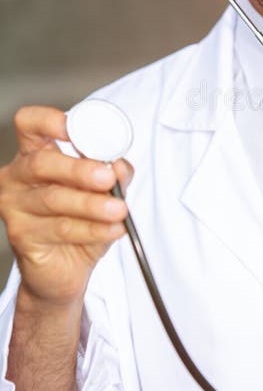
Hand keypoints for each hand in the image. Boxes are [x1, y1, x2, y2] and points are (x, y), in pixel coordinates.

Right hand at [0, 105, 133, 307]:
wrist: (66, 269)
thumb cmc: (81, 220)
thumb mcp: (104, 191)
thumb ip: (113, 173)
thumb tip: (118, 165)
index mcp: (35, 153)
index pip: (30, 124)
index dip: (49, 121)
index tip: (75, 130)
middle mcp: (18, 176)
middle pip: (42, 162)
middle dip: (78, 169)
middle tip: (107, 179)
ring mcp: (15, 206)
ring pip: (54, 199)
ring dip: (92, 204)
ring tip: (120, 210)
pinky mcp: (21, 235)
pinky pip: (60, 229)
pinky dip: (93, 229)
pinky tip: (114, 229)